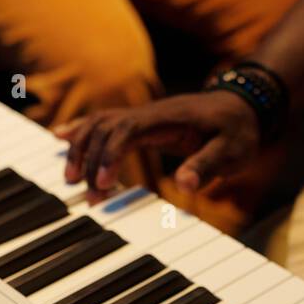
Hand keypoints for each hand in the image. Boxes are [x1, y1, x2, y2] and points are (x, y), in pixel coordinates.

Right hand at [54, 91, 260, 192]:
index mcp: (168, 118)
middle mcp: (149, 113)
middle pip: (106, 128)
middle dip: (90, 159)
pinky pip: (104, 122)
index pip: (128, 129)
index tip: (103, 183)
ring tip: (70, 178)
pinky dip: (81, 130)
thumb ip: (208, 166)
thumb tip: (185, 186)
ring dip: (81, 148)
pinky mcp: (141, 123)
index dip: (111, 154)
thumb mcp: (232, 151)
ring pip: (99, 124)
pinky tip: (59, 137)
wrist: (244, 108)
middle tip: (88, 195)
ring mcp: (143, 116)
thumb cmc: (238, 131)